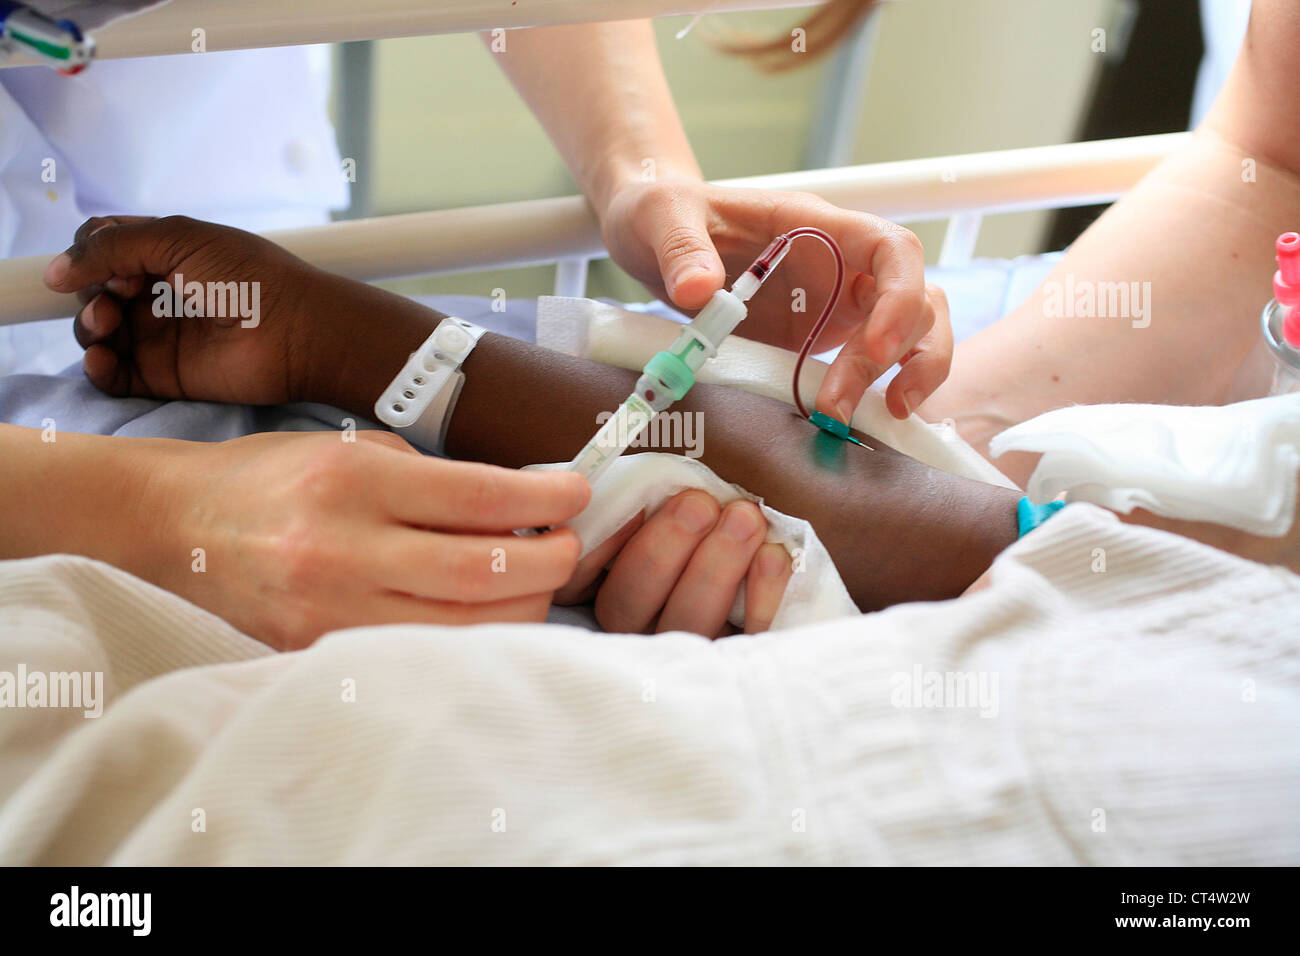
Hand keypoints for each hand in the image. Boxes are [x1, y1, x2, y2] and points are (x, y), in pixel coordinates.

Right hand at [43, 215, 318, 404]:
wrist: (297, 332)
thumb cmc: (249, 277)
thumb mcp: (179, 239)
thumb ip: (113, 246)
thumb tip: (57, 271)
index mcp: (165, 252)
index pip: (103, 246)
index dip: (91, 252)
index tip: (107, 262)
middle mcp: (158, 293)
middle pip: (93, 289)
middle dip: (89, 291)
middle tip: (114, 299)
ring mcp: (160, 335)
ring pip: (96, 332)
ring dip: (87, 327)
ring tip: (105, 326)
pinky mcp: (165, 376)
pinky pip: (114, 375)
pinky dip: (97, 368)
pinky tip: (101, 360)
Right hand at [145, 430, 589, 649]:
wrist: (177, 526)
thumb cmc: (276, 476)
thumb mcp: (354, 447)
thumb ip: (436, 476)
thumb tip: (527, 501)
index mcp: (352, 480)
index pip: (477, 496)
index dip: (545, 499)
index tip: (578, 493)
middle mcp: (340, 549)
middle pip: (482, 572)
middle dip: (550, 559)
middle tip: (571, 542)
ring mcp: (329, 612)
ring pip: (464, 627)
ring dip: (524, 604)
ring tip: (539, 577)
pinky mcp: (320, 653)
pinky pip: (424, 653)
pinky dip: (475, 635)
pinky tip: (494, 612)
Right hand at [554, 489, 791, 635]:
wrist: (772, 551)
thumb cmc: (711, 518)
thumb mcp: (668, 504)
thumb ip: (645, 500)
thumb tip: (642, 487)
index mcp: (608, 590)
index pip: (575, 582)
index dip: (597, 547)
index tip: (633, 505)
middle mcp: (637, 630)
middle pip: (628, 605)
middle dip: (664, 550)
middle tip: (698, 505)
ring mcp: (688, 651)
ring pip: (686, 624)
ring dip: (715, 567)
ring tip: (744, 518)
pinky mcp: (741, 658)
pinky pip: (748, 636)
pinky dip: (762, 595)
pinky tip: (772, 554)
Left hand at [599, 179, 949, 420]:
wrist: (651, 235)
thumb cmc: (663, 212)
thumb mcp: (658, 218)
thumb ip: (680, 249)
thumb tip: (699, 291)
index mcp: (815, 227)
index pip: (891, 249)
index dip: (900, 296)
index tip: (874, 346)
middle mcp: (841, 264)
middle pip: (915, 300)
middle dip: (899, 354)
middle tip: (848, 405)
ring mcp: (837, 303)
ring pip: (911, 333)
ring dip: (908, 375)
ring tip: (874, 418)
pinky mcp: (823, 337)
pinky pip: (873, 364)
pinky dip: (878, 392)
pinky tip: (858, 424)